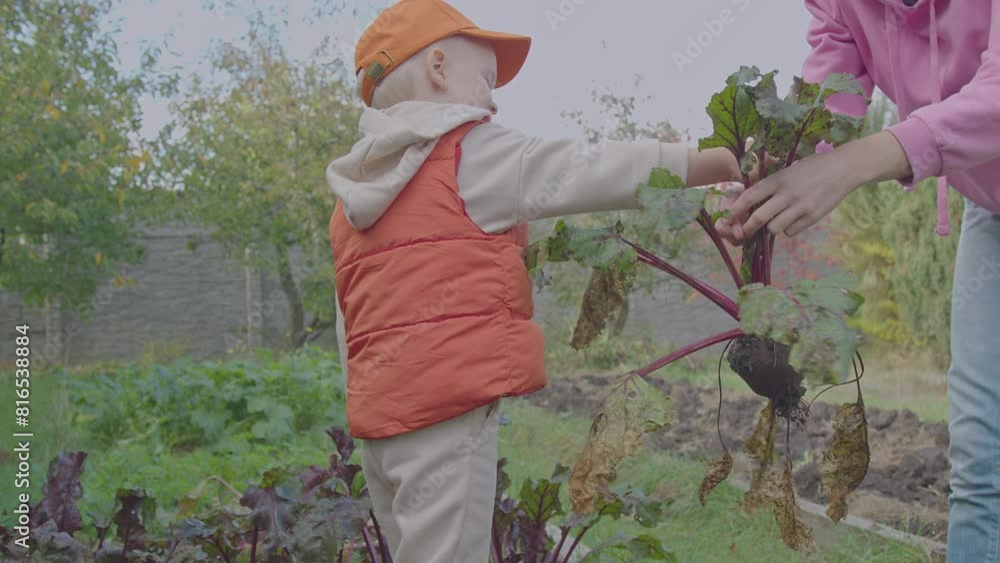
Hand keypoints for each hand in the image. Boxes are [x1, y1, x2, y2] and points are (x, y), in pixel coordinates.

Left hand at [717, 131, 911, 242]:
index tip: (728, 218)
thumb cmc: (813, 166)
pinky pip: (791, 232)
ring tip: (777, 219)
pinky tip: (795, 219)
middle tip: (742, 232)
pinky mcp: (813, 217)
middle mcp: (788, 194)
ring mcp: (801, 207)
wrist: (845, 168)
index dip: (735, 209)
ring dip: (771, 227)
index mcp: (778, 179)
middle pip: (759, 218)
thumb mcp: (789, 167)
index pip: (750, 196)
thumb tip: (746, 194)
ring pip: (774, 228)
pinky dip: (789, 229)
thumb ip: (770, 181)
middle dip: (746, 228)